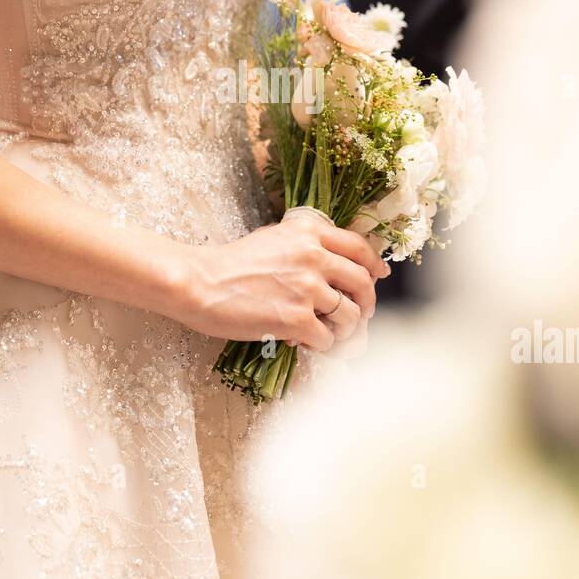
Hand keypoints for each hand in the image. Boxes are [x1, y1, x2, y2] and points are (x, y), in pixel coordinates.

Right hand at [178, 214, 389, 350]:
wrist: (201, 283)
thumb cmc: (232, 264)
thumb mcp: (275, 238)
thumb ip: (308, 246)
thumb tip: (340, 265)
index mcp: (309, 233)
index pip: (360, 248)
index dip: (374, 266)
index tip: (378, 277)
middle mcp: (314, 257)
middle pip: (363, 282)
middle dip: (366, 303)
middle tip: (359, 314)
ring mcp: (307, 288)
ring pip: (350, 314)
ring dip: (344, 328)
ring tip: (328, 333)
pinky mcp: (296, 319)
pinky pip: (328, 338)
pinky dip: (323, 345)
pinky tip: (307, 343)